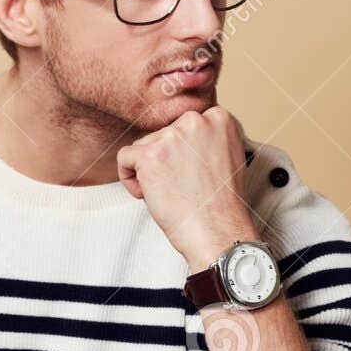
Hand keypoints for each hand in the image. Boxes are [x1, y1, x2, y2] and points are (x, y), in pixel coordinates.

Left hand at [116, 105, 256, 266]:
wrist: (218, 232)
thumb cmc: (221, 204)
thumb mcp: (225, 158)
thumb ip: (207, 140)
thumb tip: (181, 138)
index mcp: (218, 119)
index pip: (184, 125)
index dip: (182, 152)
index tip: (187, 173)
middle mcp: (195, 121)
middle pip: (163, 133)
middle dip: (165, 159)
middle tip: (178, 186)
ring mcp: (172, 136)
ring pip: (143, 145)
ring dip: (148, 170)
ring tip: (167, 193)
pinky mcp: (149, 155)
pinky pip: (125, 157)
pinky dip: (128, 177)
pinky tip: (145, 194)